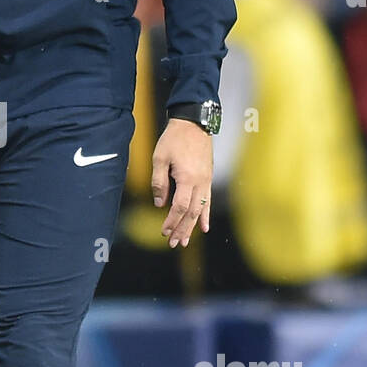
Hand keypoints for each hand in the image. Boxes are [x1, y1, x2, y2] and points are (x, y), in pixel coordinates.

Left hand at [151, 118, 212, 247]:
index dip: (171, 222)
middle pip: (191, 213)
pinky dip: (205, 215)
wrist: (193, 123)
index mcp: (187, 178)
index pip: (179, 207)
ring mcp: (206, 181)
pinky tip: (204, 227)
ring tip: (185, 241)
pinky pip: (208, 201)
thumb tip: (159, 204)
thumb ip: (158, 182)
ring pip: (200, 209)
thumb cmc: (174, 139)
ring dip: (192, 227)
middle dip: (181, 230)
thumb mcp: (159, 158)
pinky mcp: (208, 178)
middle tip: (173, 243)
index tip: (163, 232)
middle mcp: (200, 182)